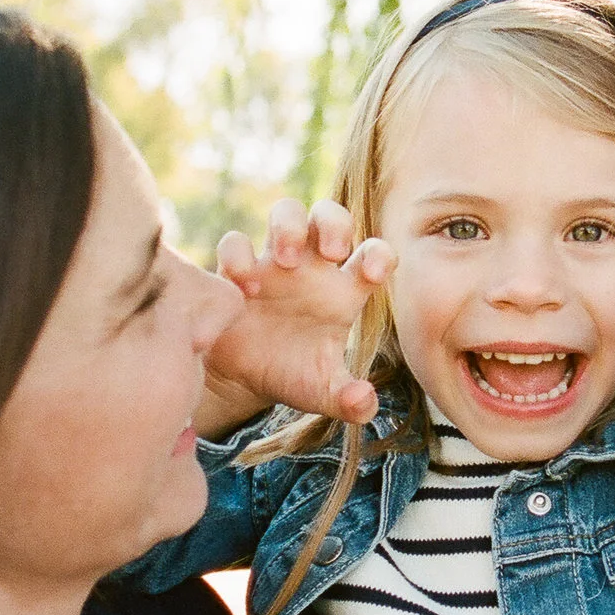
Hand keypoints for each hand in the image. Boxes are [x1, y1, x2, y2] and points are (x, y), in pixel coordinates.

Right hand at [198, 200, 394, 437]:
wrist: (242, 381)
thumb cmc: (292, 376)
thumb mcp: (323, 393)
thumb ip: (349, 400)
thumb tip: (364, 402)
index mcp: (344, 291)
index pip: (372, 254)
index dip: (379, 253)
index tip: (374, 270)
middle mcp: (312, 268)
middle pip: (330, 216)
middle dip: (334, 223)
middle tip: (330, 250)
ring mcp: (273, 264)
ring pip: (286, 212)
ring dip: (288, 225)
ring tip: (285, 259)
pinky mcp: (234, 271)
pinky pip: (235, 243)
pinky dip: (238, 255)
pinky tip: (243, 287)